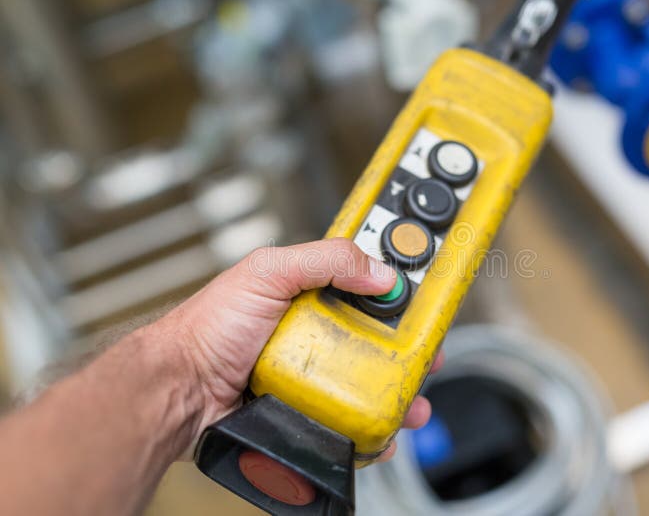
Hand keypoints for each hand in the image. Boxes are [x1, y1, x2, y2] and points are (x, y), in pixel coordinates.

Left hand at [154, 238, 441, 459]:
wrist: (179, 390)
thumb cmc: (209, 327)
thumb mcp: (267, 272)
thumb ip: (323, 260)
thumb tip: (379, 271)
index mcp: (312, 292)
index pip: (368, 284)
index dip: (400, 291)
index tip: (428, 300)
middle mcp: (317, 331)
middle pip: (379, 338)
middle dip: (410, 348)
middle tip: (428, 357)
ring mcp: (314, 372)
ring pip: (370, 381)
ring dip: (398, 392)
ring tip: (413, 403)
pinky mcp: (308, 407)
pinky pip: (349, 416)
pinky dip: (371, 425)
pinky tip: (382, 431)